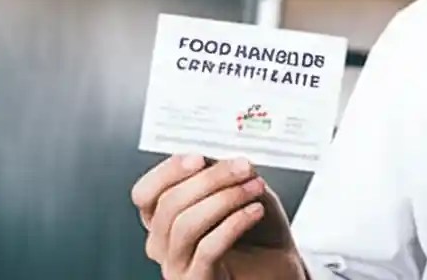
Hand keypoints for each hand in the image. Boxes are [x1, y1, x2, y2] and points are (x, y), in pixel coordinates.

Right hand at [131, 154, 304, 279]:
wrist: (280, 268)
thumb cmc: (259, 232)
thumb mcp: (240, 193)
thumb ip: (223, 176)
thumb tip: (218, 158)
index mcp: (165, 218)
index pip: (145, 193)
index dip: (168, 172)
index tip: (199, 157)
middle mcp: (163, 244)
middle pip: (169, 204)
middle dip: (211, 179)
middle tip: (244, 167)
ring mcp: (177, 266)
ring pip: (186, 225)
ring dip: (225, 199)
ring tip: (255, 187)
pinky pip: (208, 249)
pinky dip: (234, 224)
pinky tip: (256, 211)